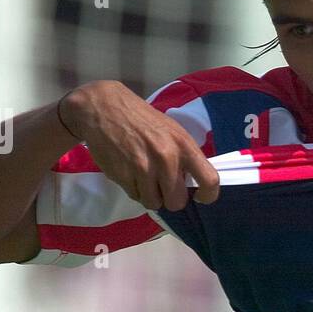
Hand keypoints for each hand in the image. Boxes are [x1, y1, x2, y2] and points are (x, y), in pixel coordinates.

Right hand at [60, 80, 220, 209]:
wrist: (104, 108)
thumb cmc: (142, 119)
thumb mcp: (172, 131)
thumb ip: (184, 156)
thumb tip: (193, 183)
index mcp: (183, 145)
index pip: (209, 179)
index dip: (208, 195)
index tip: (200, 197)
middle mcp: (166, 158)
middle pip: (177, 202)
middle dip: (170, 198)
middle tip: (163, 186)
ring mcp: (143, 169)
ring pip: (154, 203)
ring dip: (151, 195)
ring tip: (144, 177)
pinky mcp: (122, 176)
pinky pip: (135, 196)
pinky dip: (134, 189)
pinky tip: (130, 172)